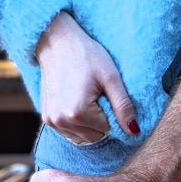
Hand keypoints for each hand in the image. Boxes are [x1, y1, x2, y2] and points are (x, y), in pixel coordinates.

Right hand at [35, 12, 137, 145]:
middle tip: (98, 96)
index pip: (107, 130)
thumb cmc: (86, 56)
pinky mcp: (46, 118)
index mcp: (78, 112)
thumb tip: (134, 131)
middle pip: (94, 136)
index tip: (107, 94)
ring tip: (87, 99)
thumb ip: (123, 106)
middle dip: (101, 121)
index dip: (113, 114)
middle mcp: (62, 121)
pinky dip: (77, 125)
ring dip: (89, 125)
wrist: (57, 43)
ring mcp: (51, 121)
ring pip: (82, 138)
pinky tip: (78, 104)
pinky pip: (69, 133)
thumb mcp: (111, 77)